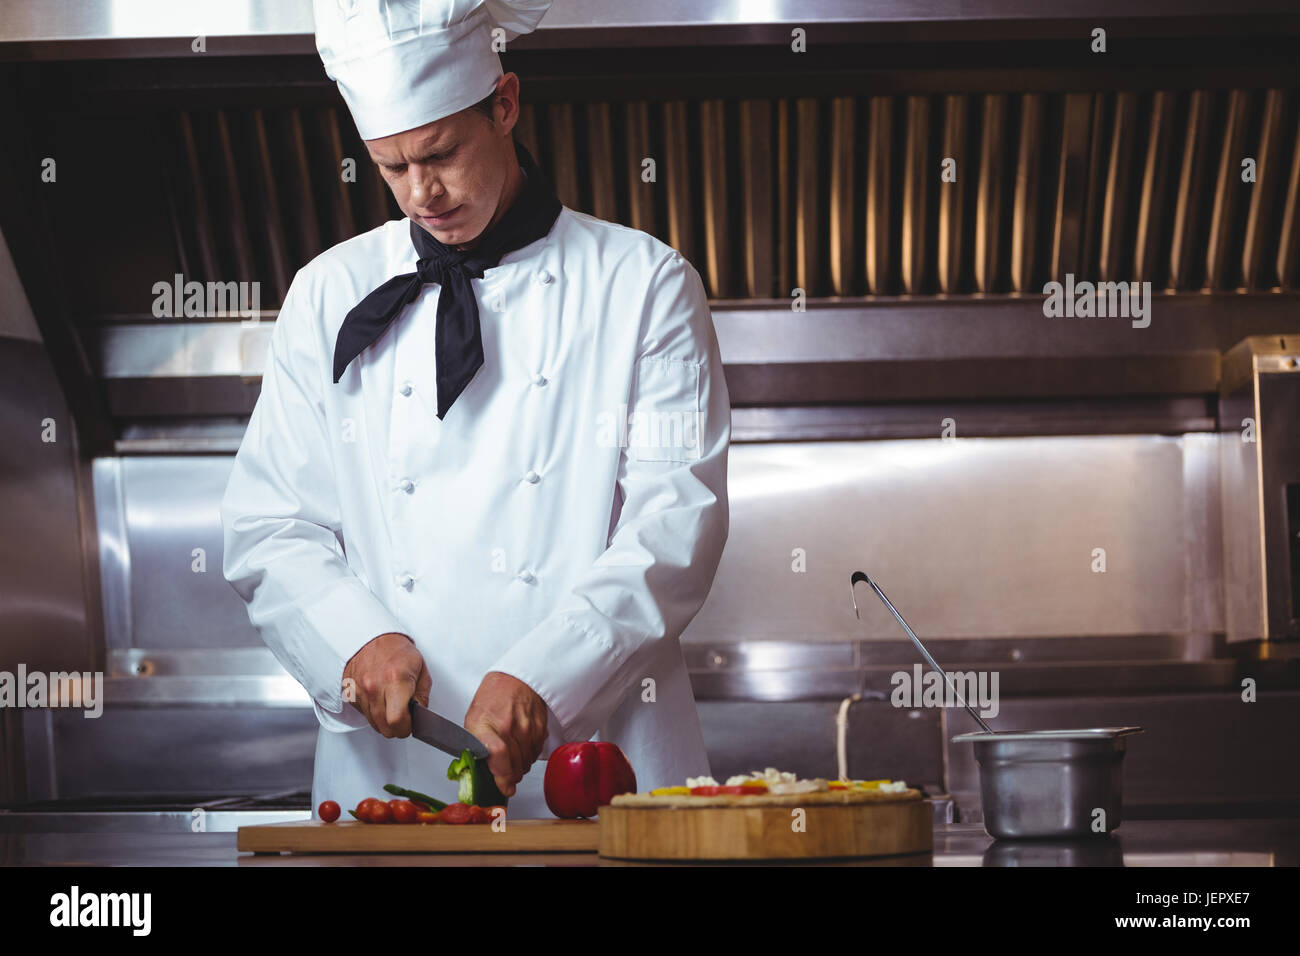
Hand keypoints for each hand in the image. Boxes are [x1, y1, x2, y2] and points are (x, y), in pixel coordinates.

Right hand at [342, 632, 430, 737]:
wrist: (369, 637)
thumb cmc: (396, 650)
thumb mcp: (420, 668)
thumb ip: (422, 695)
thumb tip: (420, 715)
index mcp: (396, 679)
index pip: (398, 721)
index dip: (407, 727)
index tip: (411, 723)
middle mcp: (374, 687)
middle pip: (385, 728)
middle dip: (397, 728)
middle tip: (404, 717)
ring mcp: (360, 691)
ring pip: (374, 724)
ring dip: (385, 721)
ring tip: (392, 704)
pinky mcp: (350, 695)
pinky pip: (364, 715)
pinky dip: (374, 712)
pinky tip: (380, 698)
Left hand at [464, 672, 547, 797]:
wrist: (516, 679)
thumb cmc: (492, 697)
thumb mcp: (473, 719)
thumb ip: (474, 745)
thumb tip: (476, 770)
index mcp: (486, 724)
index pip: (498, 755)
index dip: (502, 776)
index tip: (504, 787)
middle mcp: (508, 726)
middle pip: (514, 765)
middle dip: (510, 777)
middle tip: (505, 779)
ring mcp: (526, 728)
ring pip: (526, 763)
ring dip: (519, 768)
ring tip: (512, 761)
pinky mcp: (540, 729)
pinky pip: (535, 754)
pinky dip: (529, 757)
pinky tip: (521, 749)